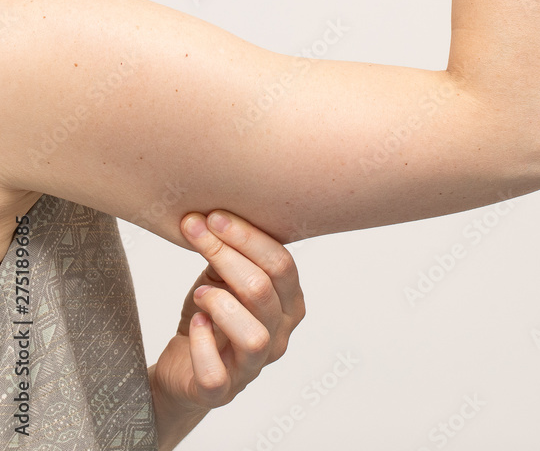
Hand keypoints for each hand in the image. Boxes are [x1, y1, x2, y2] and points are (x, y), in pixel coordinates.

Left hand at [150, 209, 305, 420]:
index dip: (247, 236)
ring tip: (201, 293)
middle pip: (264, 289)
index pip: (281, 264)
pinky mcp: (220, 392)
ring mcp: (253, 367)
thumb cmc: (210, 314)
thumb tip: (209, 216)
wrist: (183, 365)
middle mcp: (280, 336)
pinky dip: (202, 344)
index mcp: (289, 303)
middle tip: (196, 232)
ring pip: (253, 335)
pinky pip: (216, 373)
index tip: (214, 215)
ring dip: (221, 304)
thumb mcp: (222, 276)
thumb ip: (228, 251)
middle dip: (226, 254)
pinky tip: (195, 325)